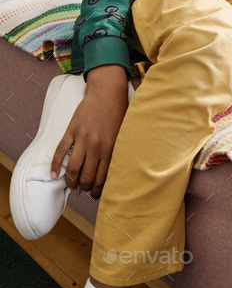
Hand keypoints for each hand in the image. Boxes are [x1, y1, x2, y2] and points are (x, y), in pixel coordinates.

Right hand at [50, 65, 129, 198]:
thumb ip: (117, 151)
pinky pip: (60, 151)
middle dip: (85, 188)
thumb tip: (113, 171)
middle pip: (86, 176)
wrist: (107, 92)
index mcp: (110, 148)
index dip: (98, 190)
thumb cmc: (118, 113)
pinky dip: (55, 165)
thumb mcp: (122, 134)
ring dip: (71, 181)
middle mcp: (96, 146)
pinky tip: (53, 175)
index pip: (103, 177)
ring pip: (73, 168)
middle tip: (84, 190)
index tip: (95, 195)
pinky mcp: (72, 131)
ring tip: (71, 186)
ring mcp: (82, 139)